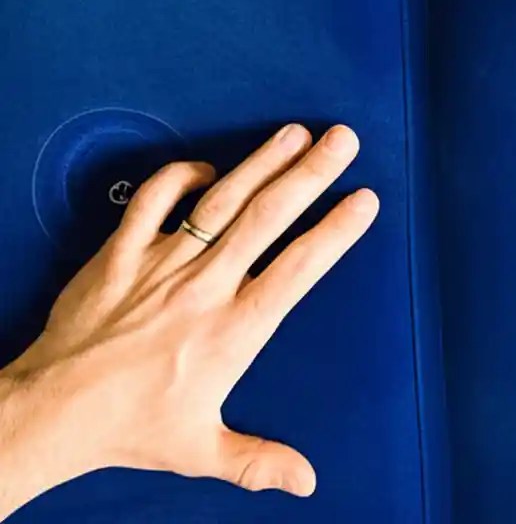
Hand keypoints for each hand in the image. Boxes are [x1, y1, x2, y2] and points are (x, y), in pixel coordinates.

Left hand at [0, 124, 376, 515]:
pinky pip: (154, 201)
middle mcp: (204, 289)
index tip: (364, 201)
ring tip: (296, 132)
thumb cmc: (131, 429)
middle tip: (344, 140)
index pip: (298, 269)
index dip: (336, 231)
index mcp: (235, 331)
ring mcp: (161, 265)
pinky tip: (209, 166)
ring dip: (263, 162)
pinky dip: (182, 177)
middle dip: (311, 174)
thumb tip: (306, 481)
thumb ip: (259, 460)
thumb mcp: (203, 449)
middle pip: (268, 218)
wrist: (53, 413)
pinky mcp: (120, 254)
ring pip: (221, 201)